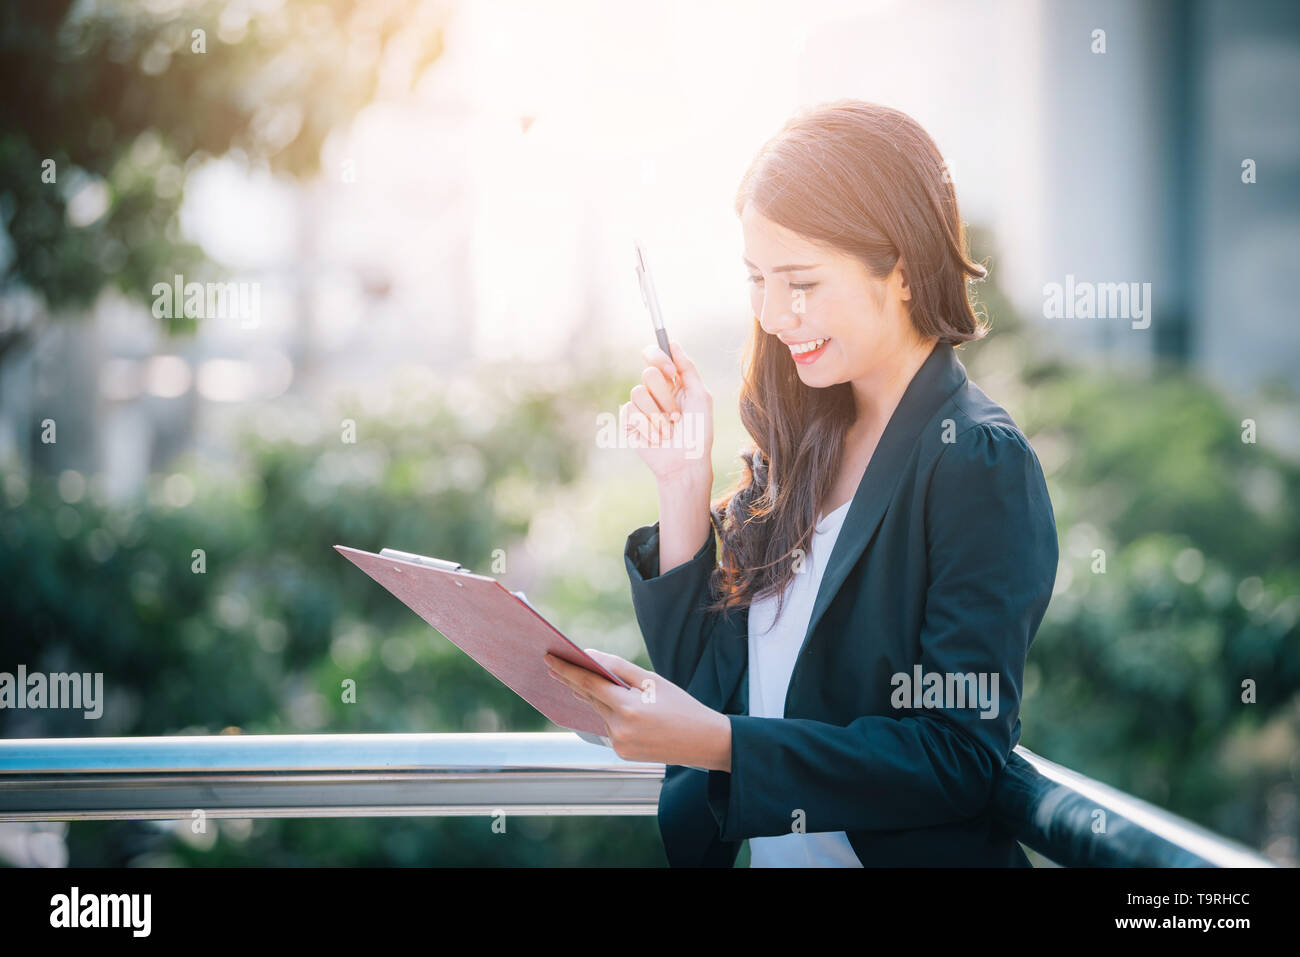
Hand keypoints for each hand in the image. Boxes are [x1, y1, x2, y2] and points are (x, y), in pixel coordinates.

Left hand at [544, 649, 731, 770]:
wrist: (703, 742)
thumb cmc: (680, 706)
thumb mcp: (653, 680)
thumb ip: (620, 668)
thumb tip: (592, 657)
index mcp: (628, 707)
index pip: (589, 683)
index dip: (567, 670)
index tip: (549, 658)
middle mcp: (619, 728)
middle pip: (591, 698)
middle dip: (574, 681)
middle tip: (554, 665)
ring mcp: (619, 744)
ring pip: (599, 713)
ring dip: (594, 698)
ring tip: (578, 680)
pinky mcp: (621, 753)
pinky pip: (608, 726)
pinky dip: (609, 714)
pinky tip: (613, 705)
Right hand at [620, 340, 713, 482]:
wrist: (686, 462)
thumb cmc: (698, 431)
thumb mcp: (700, 396)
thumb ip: (688, 369)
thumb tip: (673, 343)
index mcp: (671, 381)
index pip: (654, 356)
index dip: (658, 358)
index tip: (671, 372)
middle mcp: (653, 391)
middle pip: (648, 374)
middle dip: (665, 396)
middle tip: (676, 415)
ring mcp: (639, 406)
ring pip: (638, 393)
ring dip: (658, 416)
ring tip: (668, 431)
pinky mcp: (628, 421)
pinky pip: (630, 412)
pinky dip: (648, 427)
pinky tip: (656, 439)